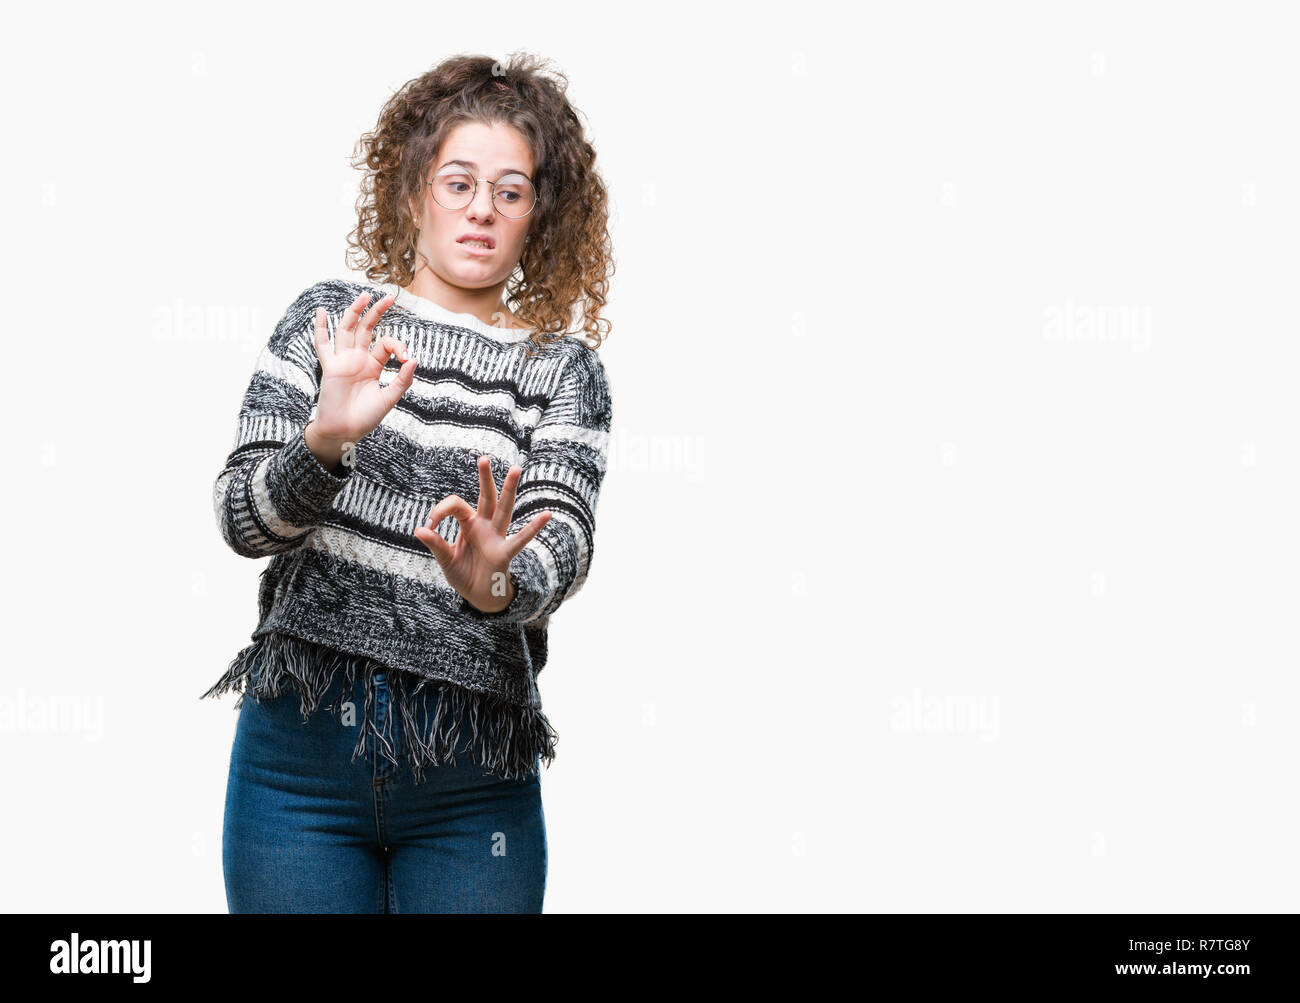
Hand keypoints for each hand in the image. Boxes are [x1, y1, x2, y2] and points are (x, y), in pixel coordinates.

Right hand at [306, 292, 415, 466]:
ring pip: (347, 330)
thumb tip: (414, 358)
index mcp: (373, 365)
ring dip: (354, 312)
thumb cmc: (366, 417)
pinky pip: (323, 345)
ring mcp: (343, 361)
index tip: (405, 358)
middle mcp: (358, 359)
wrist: (344, 432)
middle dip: (377, 312)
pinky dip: (321, 328)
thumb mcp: (389, 398)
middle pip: (367, 329)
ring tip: (364, 295)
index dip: (397, 345)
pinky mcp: (330, 367)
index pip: (385, 344)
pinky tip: (322, 312)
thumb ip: (402, 379)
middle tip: (389, 297)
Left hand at [414, 455, 552, 611]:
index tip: (430, 525)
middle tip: (483, 458)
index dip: (440, 510)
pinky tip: (546, 515)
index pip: (456, 505)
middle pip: (486, 496)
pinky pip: (521, 539)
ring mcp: (497, 537)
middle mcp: (484, 525)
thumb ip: (435, 544)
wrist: (478, 595)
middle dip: (485, 478)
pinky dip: (533, 527)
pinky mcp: (504, 552)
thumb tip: (419, 529)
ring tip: (515, 469)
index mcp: (468, 524)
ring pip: (504, 509)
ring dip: (508, 489)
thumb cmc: (464, 574)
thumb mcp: (445, 559)